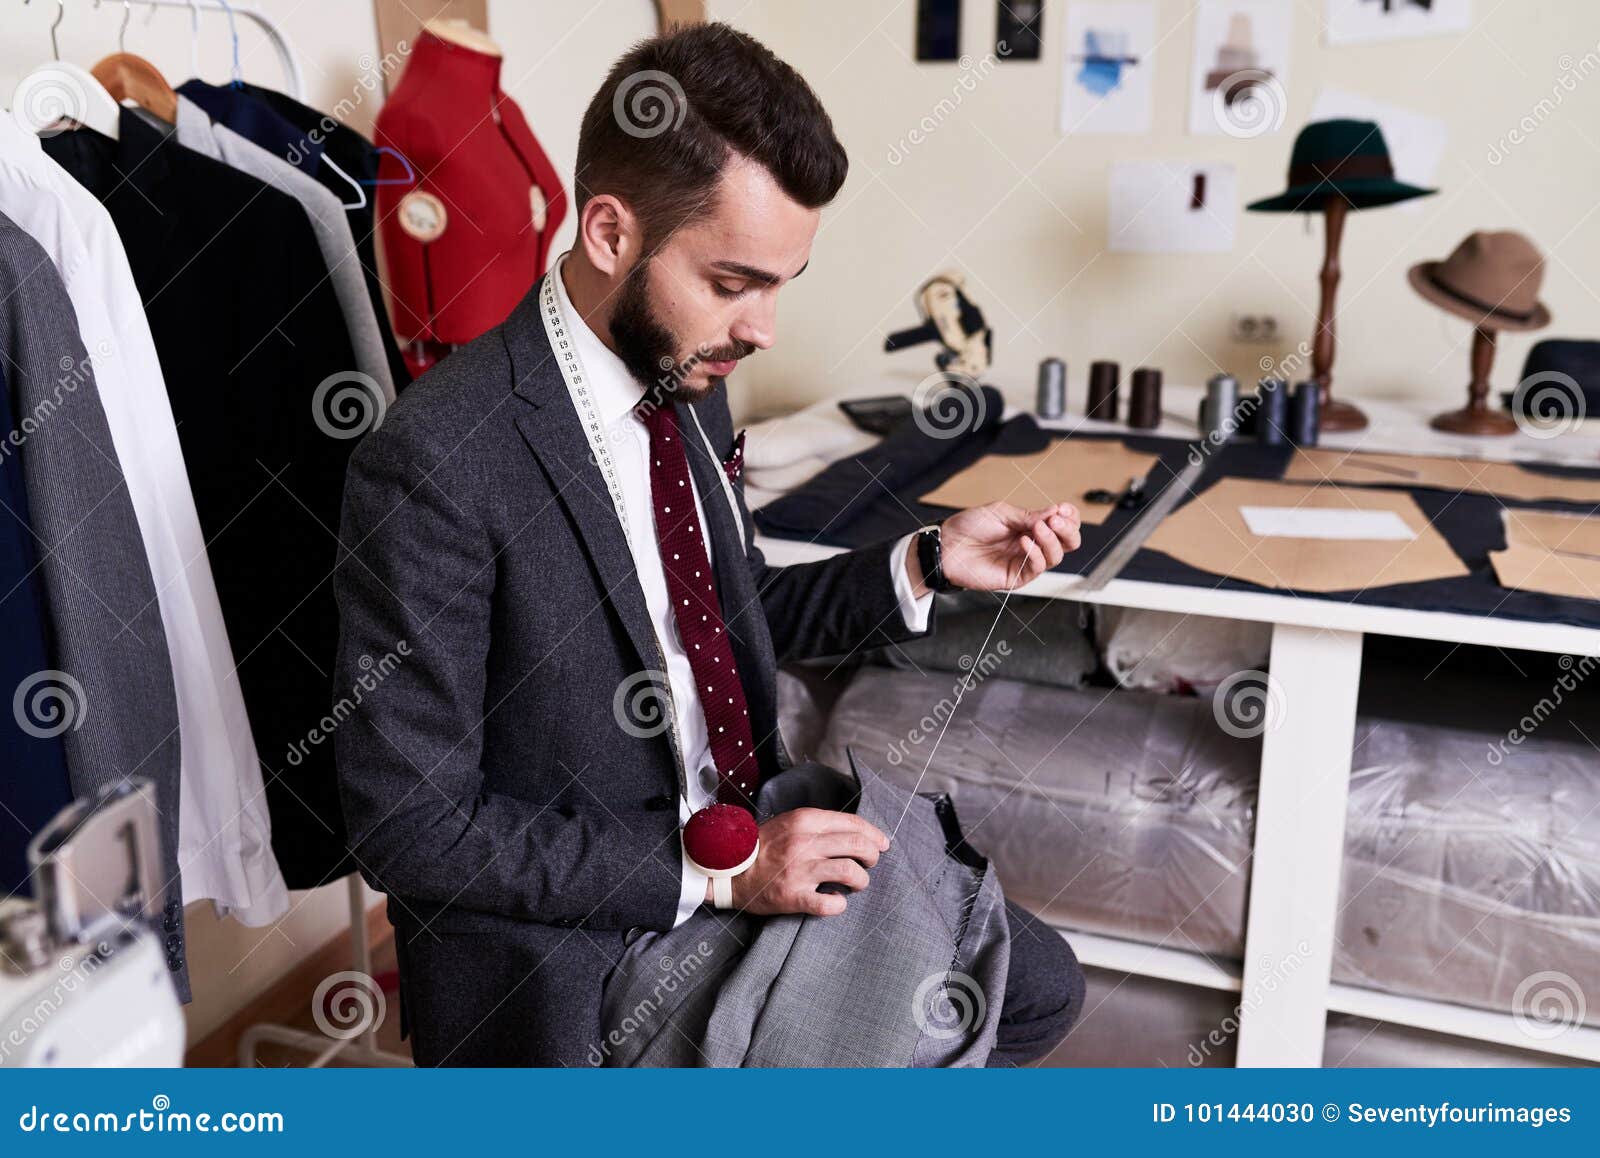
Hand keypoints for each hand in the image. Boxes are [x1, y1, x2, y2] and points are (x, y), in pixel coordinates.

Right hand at [717, 807, 888, 915]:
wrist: (731, 871)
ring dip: (861, 880)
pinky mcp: (794, 896)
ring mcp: (800, 870)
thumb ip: (819, 825)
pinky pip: (830, 903)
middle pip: (857, 846)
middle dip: (872, 856)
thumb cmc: (764, 847)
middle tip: (869, 863)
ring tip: (856, 883)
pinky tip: (836, 902)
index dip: (873, 834)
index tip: (881, 843)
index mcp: (804, 821)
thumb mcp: (790, 823)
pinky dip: (839, 905)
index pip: (852, 823)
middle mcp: (804, 843)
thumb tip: (856, 832)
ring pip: (851, 873)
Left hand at [930, 501, 1080, 591]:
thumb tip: (1056, 512)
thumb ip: (1029, 515)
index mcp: (1031, 527)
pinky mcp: (1016, 577)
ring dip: (1050, 540)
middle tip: (1057, 520)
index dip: (1069, 517)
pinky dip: (1035, 554)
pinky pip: (1036, 568)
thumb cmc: (970, 527)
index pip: (1062, 525)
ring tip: (1037, 528)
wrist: (947, 545)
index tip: (1064, 509)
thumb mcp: (1002, 513)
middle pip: (1067, 543)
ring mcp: (1025, 562)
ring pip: (1056, 556)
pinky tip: (1025, 541)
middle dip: (1068, 530)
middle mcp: (1033, 545)